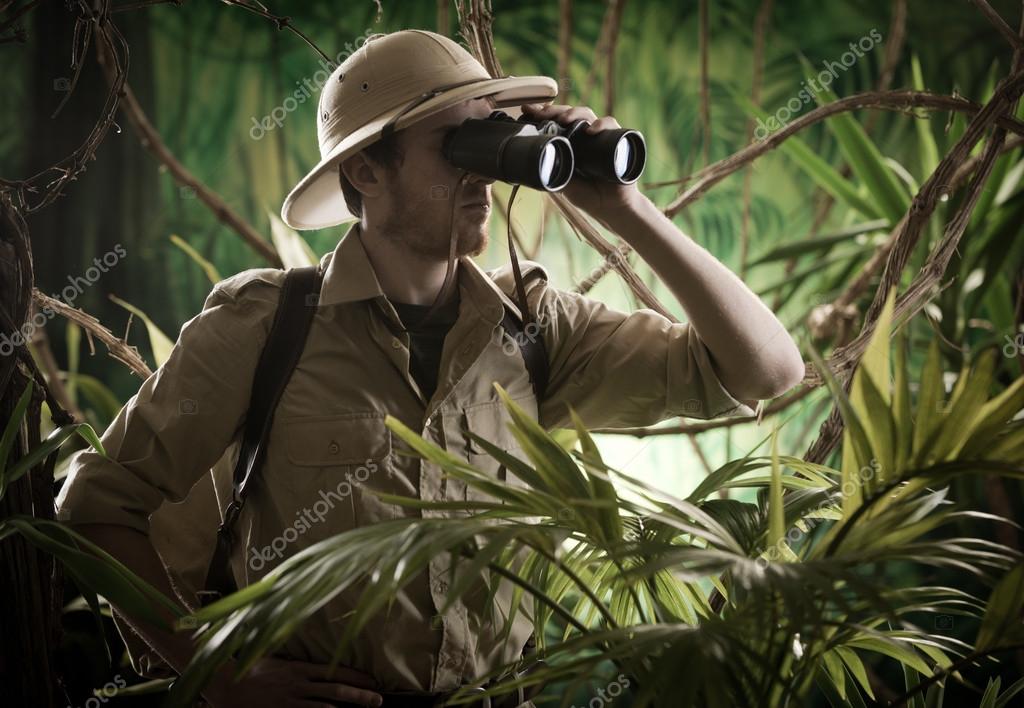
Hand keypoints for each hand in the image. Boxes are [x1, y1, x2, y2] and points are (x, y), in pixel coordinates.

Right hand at [205, 656, 382, 707]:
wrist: (226, 684)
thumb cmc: (252, 670)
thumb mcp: (278, 660)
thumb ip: (297, 663)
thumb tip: (316, 661)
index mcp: (299, 668)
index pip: (334, 671)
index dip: (355, 676)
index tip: (372, 680)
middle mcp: (298, 684)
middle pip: (335, 690)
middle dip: (359, 696)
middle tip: (378, 700)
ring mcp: (290, 701)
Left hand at [520, 102, 645, 222]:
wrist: (613, 208)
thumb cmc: (589, 197)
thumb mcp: (564, 185)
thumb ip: (553, 173)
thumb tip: (533, 163)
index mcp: (570, 144)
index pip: (555, 123)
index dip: (542, 114)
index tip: (526, 110)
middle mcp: (584, 137)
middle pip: (569, 114)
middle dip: (554, 110)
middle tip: (542, 112)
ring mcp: (600, 137)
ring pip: (587, 114)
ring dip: (574, 113)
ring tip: (563, 119)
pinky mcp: (617, 139)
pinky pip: (611, 125)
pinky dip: (602, 124)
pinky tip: (591, 130)